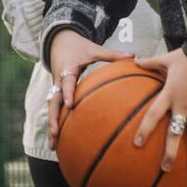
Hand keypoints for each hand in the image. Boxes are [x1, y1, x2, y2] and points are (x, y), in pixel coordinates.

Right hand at [46, 30, 132, 148]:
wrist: (60, 41)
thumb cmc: (79, 46)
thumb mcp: (94, 49)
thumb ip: (113, 55)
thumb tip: (134, 56)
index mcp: (67, 69)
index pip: (66, 83)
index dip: (68, 93)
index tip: (71, 106)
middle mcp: (58, 80)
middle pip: (53, 102)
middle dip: (54, 118)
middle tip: (56, 133)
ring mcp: (56, 88)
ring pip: (51, 109)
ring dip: (52, 126)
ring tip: (53, 145)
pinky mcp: (56, 93)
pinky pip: (55, 109)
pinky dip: (55, 124)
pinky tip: (58, 141)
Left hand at [133, 49, 186, 172]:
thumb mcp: (168, 59)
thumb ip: (151, 62)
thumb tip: (136, 60)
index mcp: (169, 95)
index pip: (153, 115)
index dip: (145, 130)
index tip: (137, 144)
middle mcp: (183, 106)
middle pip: (176, 133)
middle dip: (171, 152)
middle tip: (166, 168)